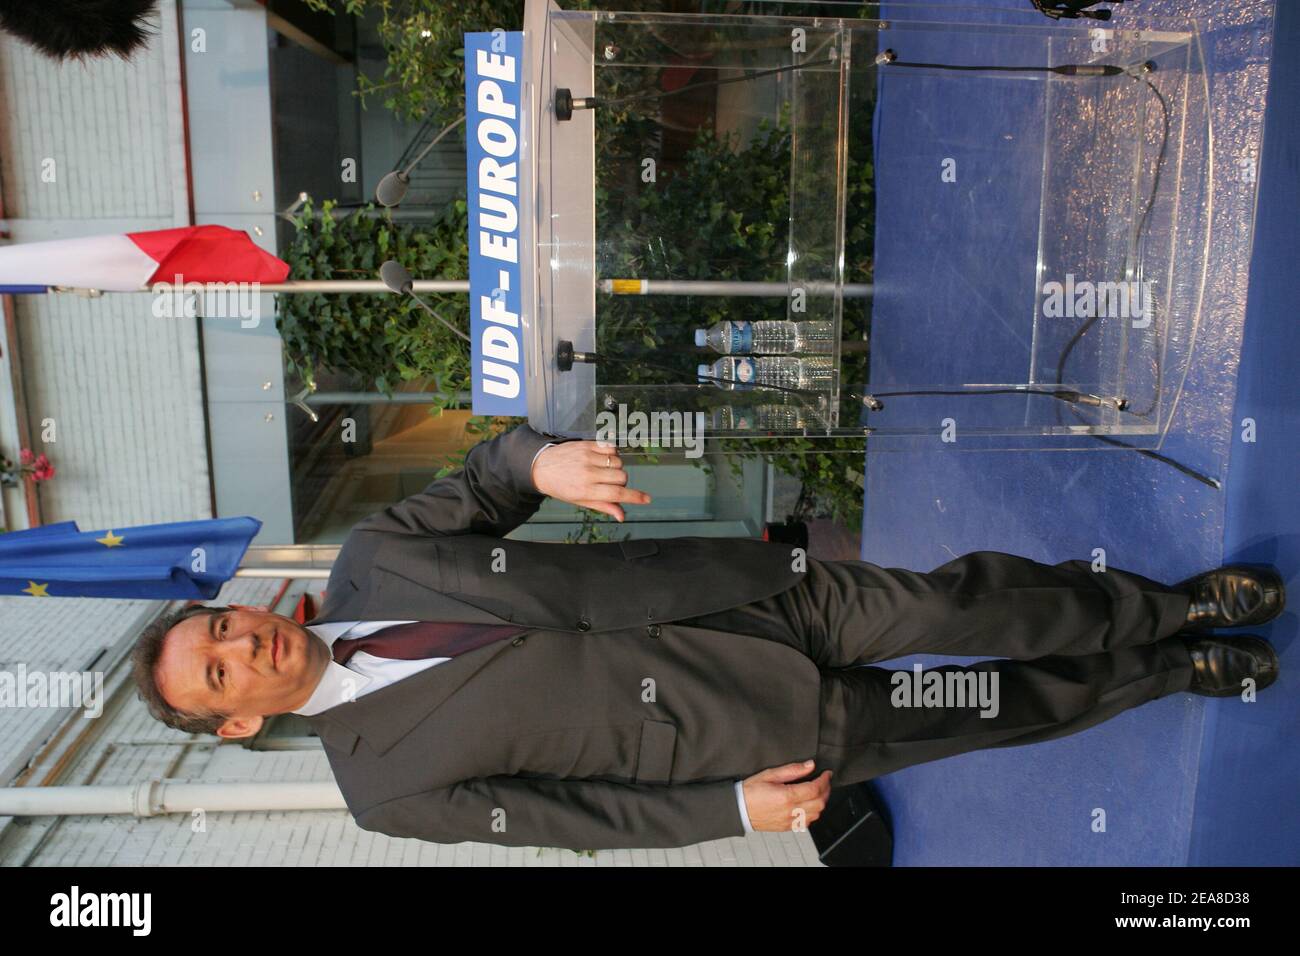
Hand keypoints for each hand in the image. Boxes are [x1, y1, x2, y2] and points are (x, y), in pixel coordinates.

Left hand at [530, 441, 650, 521]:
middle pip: (622, 477)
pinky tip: (603, 458)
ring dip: (616, 467)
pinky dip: (612, 453)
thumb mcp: (580, 501)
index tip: (647, 499)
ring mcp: (587, 457)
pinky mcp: (586, 444)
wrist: (541, 466)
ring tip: (603, 470)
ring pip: (619, 462)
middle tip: (609, 483)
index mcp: (586, 491)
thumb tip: (622, 516)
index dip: (635, 497)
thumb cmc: (561, 487)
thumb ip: (603, 506)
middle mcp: (588, 473)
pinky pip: (611, 447)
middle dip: (621, 482)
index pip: (617, 495)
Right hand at [741, 761, 831, 831]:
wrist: (739, 809)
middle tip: (825, 781)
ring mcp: (789, 821)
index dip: (824, 780)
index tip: (826, 774)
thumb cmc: (750, 792)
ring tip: (819, 792)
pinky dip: (814, 813)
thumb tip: (809, 765)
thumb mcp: (769, 774)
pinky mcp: (787, 827)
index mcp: (786, 796)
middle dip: (826, 790)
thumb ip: (792, 770)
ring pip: (816, 814)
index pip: (815, 789)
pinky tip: (810, 805)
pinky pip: (808, 823)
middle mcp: (790, 811)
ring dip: (821, 802)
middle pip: (820, 802)